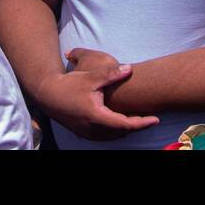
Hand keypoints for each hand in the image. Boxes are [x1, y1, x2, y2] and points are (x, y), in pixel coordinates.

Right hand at [34, 55, 158, 140]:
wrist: (48, 95)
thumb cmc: (70, 85)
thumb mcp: (91, 77)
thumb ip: (111, 74)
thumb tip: (130, 68)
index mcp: (97, 116)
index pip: (125, 124)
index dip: (142, 123)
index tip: (156, 120)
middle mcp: (93, 129)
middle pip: (122, 132)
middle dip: (137, 126)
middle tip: (150, 118)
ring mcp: (88, 133)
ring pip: (114, 136)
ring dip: (126, 129)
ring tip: (139, 119)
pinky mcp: (85, 133)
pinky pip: (106, 136)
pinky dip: (116, 131)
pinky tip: (121, 122)